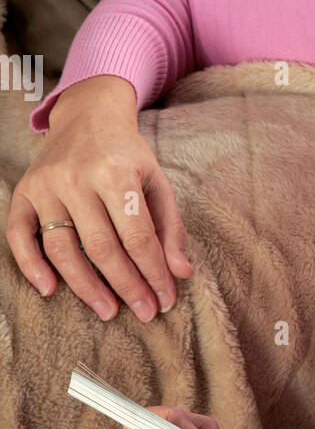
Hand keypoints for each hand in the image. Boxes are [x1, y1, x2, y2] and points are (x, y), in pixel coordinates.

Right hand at [6, 74, 193, 321]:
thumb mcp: (156, 182)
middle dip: (126, 286)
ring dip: (85, 287)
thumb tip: (181, 273)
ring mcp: (46, 185)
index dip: (154, 274)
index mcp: (116, 172)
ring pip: (61, 249)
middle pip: (101, 247)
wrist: (88, 116)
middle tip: (143, 313)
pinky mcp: (23, 192)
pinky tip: (50, 290)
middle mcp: (77, 178)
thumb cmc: (127, 155)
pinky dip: (30, 266)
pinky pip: (19, 235)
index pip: (138, 237)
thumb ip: (170, 228)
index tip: (166, 300)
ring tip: (108, 311)